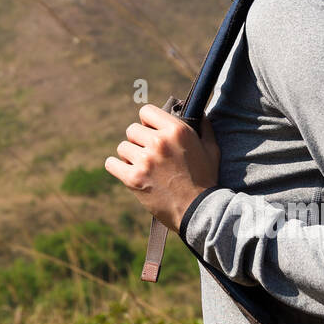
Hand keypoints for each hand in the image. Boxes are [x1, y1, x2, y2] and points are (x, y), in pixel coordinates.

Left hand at [105, 104, 221, 231]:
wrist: (199, 212)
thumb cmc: (206, 180)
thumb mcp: (212, 149)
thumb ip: (204, 127)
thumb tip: (199, 111)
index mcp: (177, 130)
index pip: (146, 111)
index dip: (148, 122)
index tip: (151, 132)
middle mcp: (159, 142)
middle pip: (132, 130)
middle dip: (139, 141)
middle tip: (148, 154)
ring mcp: (145, 160)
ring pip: (122, 147)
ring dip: (130, 156)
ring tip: (142, 167)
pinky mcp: (133, 178)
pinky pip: (111, 164)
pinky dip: (116, 167)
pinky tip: (126, 172)